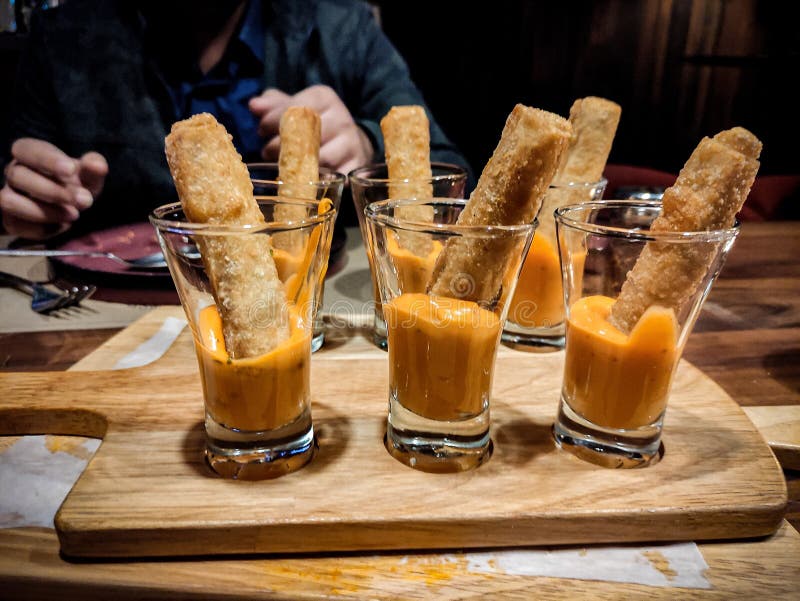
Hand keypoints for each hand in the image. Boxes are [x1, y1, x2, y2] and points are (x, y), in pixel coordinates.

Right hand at [1, 139, 107, 238]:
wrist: (68, 207)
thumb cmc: (76, 184)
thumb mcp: (88, 175)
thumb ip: (94, 167)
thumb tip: (98, 165)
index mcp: (29, 153)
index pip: (26, 149)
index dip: (47, 160)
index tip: (71, 170)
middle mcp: (13, 172)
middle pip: (17, 176)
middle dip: (53, 191)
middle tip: (84, 200)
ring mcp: (9, 196)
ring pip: (10, 201)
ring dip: (45, 211)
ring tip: (74, 215)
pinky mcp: (11, 220)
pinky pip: (17, 225)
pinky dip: (42, 228)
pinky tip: (63, 225)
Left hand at [249, 85, 373, 174]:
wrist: (351, 142)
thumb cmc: (315, 124)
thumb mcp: (295, 107)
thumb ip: (273, 105)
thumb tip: (254, 106)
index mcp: (324, 98)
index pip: (296, 107)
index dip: (274, 119)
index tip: (261, 131)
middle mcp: (341, 119)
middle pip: (307, 133)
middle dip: (281, 144)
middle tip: (267, 151)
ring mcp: (351, 144)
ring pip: (321, 158)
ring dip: (297, 166)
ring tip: (282, 166)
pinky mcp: (356, 166)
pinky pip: (335, 177)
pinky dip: (318, 181)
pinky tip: (303, 181)